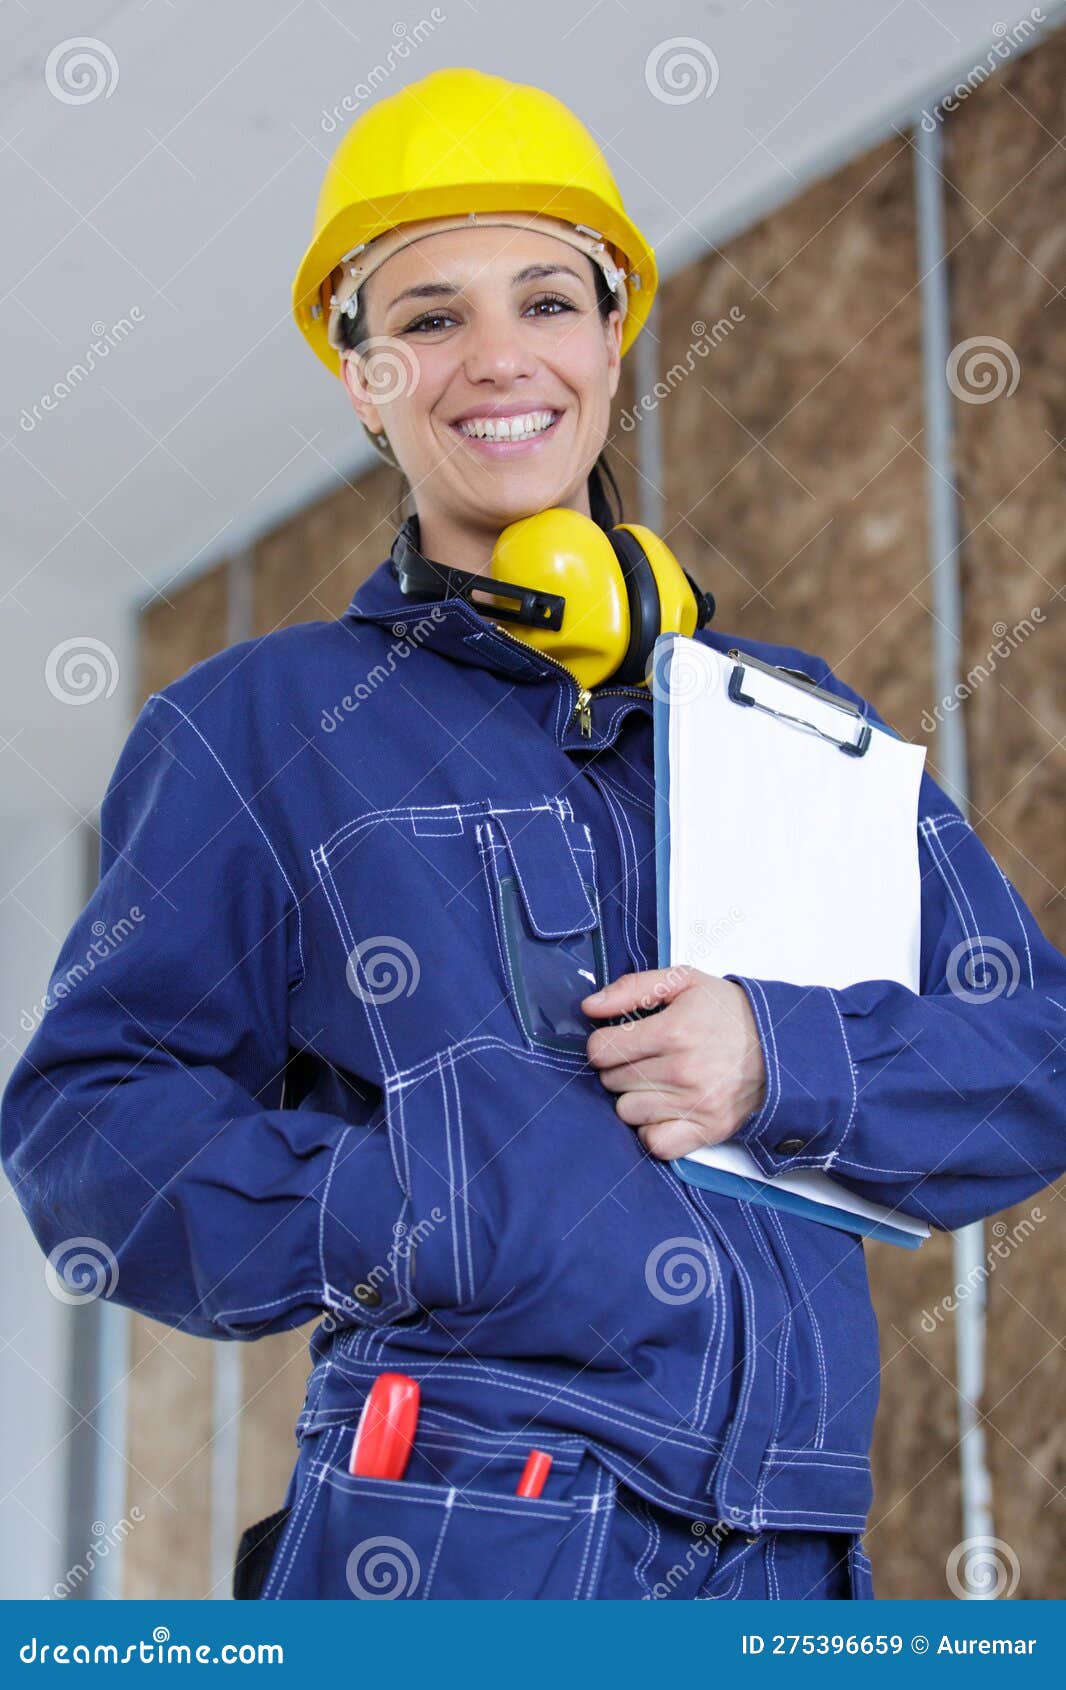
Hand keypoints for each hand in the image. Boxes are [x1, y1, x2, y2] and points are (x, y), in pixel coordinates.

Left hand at [581, 965, 766, 1159]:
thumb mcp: (684, 982)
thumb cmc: (728, 1012)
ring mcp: (695, 1105)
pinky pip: (655, 1143)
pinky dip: (653, 1130)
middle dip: (619, 1069)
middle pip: (611, 1081)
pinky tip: (664, 1110)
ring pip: (627, 1112)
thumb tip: (589, 1007)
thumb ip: (632, 988)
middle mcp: (683, 1071)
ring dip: (634, 1098)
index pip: (601, 1050)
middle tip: (644, 1059)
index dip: (604, 1044)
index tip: (619, 1041)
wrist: (780, 1045)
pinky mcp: (707, 1130)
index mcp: (674, 1031)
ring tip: (657, 1082)